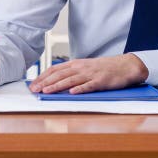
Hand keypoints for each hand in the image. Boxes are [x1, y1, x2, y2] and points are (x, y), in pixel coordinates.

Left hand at [28, 54, 148, 93]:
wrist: (125, 66)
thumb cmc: (103, 68)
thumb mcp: (85, 67)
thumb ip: (71, 73)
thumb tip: (55, 82)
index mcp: (75, 64)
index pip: (54, 69)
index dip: (42, 77)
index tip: (33, 84)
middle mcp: (80, 68)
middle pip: (59, 74)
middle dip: (45, 82)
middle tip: (34, 90)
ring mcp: (90, 74)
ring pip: (71, 80)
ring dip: (57, 86)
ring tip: (47, 91)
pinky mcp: (101, 81)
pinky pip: (89, 86)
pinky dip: (80, 89)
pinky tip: (71, 93)